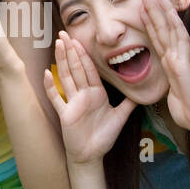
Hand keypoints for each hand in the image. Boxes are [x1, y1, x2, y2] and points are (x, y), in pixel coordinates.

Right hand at [42, 32, 135, 164]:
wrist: (92, 155)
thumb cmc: (103, 137)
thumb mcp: (120, 117)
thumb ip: (129, 103)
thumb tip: (142, 92)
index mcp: (95, 92)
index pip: (89, 69)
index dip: (84, 54)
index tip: (78, 39)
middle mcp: (83, 94)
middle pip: (76, 68)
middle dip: (70, 50)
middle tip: (64, 33)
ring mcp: (72, 103)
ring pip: (66, 77)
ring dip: (61, 60)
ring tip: (57, 44)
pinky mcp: (65, 113)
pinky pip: (56, 98)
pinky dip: (51, 86)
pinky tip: (47, 73)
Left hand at [140, 0, 189, 134]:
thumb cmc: (189, 111)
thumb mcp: (173, 95)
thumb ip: (170, 86)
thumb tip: (168, 88)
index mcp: (171, 63)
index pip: (159, 38)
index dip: (151, 22)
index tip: (143, 8)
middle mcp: (176, 57)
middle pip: (163, 28)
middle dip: (154, 9)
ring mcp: (181, 58)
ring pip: (170, 28)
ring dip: (161, 10)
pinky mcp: (183, 64)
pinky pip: (179, 39)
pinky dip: (174, 24)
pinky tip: (169, 11)